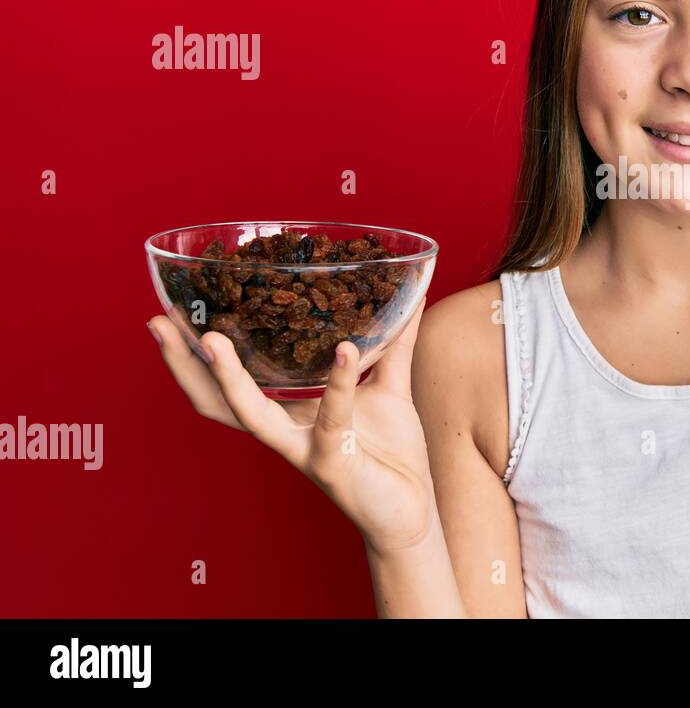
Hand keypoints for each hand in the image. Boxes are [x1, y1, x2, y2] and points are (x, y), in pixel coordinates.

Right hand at [146, 300, 437, 553]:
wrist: (410, 509)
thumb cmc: (390, 452)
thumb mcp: (389, 388)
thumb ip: (394, 346)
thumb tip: (408, 298)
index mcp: (289, 411)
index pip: (229, 382)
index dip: (198, 354)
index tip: (174, 313)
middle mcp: (284, 430)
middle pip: (215, 400)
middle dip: (184, 364)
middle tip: (162, 324)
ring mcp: (302, 448)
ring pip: (251, 416)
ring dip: (228, 379)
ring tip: (213, 340)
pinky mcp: (332, 461)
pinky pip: (332, 417)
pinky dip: (340, 382)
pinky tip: (344, 350)